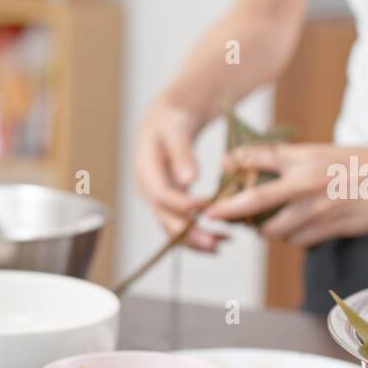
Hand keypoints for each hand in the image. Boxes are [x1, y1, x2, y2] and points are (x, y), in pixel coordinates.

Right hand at [135, 100, 227, 251]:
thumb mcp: (176, 130)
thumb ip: (182, 154)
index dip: (182, 205)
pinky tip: (220, 239)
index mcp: (146, 172)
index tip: (207, 207)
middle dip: (189, 234)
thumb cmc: (171, 122)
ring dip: (195, 240)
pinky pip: (181, 224)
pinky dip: (198, 234)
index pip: (161, 195)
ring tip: (222, 245)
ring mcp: (158, 200)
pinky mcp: (169, 204)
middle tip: (214, 243)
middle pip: (165, 219)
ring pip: (172, 228)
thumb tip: (190, 180)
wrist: (164, 122)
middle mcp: (149, 191)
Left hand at [204, 144, 367, 247]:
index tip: (221, 166)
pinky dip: (292, 238)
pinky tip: (297, 229)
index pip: (259, 156)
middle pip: (254, 200)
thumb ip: (294, 160)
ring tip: (262, 223)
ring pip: (275, 229)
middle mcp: (310, 183)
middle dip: (228, 209)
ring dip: (265, 229)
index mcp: (308, 157)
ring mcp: (321, 210)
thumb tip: (255, 165)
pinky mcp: (334, 230)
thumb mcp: (328, 152)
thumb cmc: (367, 162)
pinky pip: (299, 242)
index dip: (235, 162)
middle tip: (211, 213)